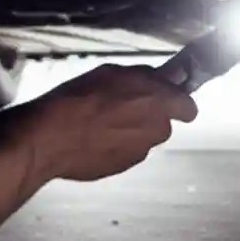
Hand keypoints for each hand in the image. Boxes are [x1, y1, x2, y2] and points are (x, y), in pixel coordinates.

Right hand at [22, 63, 197, 181]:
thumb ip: (144, 77)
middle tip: (121, 107)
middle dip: (149, 117)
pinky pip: (126, 152)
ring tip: (101, 124)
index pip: (188, 107)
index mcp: (158, 101)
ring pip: (143, 138)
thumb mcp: (112, 73)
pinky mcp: (123, 167)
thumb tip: (165, 77)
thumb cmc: (78, 98)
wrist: (50, 138)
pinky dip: (115, 146)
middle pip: (163, 124)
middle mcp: (156, 129)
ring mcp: (140, 151)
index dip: (178, 102)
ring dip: (130, 132)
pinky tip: (93, 140)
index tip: (165, 98)